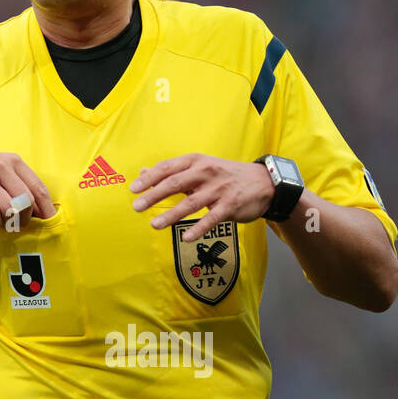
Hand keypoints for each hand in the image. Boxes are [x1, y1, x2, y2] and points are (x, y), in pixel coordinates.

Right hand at [0, 149, 55, 228]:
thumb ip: (16, 183)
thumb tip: (37, 209)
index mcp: (13, 161)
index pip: (38, 188)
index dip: (46, 208)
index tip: (48, 221)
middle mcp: (1, 167)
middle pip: (26, 201)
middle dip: (26, 218)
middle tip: (19, 224)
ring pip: (10, 208)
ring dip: (8, 222)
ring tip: (1, 222)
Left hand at [129, 153, 273, 241]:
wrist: (264, 182)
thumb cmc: (224, 175)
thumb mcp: (199, 166)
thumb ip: (172, 172)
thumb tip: (143, 173)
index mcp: (196, 161)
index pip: (168, 168)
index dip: (149, 179)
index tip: (133, 190)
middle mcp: (206, 172)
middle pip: (175, 183)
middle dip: (154, 196)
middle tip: (136, 207)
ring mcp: (219, 188)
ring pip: (191, 203)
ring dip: (171, 214)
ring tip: (154, 224)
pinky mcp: (231, 205)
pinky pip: (211, 218)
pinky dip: (198, 228)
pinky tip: (186, 237)